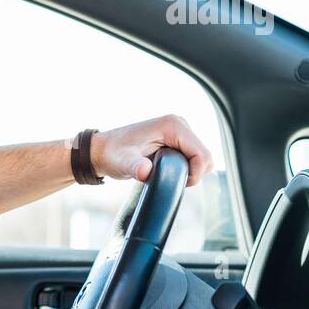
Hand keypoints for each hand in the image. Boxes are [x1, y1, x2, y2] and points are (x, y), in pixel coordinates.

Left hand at [90, 115, 213, 186]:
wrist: (103, 149)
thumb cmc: (112, 154)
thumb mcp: (123, 163)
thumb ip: (135, 167)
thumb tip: (144, 171)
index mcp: (173, 125)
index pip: (202, 154)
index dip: (196, 173)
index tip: (179, 184)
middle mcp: (180, 124)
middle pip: (205, 156)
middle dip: (193, 173)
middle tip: (169, 180)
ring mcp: (180, 130)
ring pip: (201, 157)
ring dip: (189, 170)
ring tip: (166, 175)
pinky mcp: (177, 138)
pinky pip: (193, 156)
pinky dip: (186, 167)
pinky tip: (168, 170)